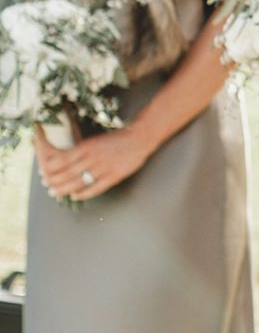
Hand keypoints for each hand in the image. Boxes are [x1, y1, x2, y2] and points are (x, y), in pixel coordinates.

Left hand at [35, 121, 152, 201]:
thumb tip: (66, 160)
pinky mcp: (114, 176)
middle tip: (46, 185)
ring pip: (78, 182)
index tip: (44, 172)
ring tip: (56, 193)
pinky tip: (75, 196)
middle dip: (54, 181)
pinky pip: (95, 188)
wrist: (140, 137)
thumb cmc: (118, 138)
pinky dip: (83, 194)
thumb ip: (83, 150)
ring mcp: (104, 168)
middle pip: (67, 173)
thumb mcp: (96, 140)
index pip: (62, 159)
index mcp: (88, 146)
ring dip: (64, 189)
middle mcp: (93, 157)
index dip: (51, 168)